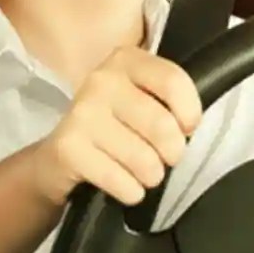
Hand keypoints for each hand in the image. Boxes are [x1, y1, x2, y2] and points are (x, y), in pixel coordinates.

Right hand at [31, 47, 202, 206]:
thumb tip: (191, 124)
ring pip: (144, 159)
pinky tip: (125, 184)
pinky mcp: (69, 148)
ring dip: (152, 175)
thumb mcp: (143, 97)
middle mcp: (102, 80)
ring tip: (144, 171)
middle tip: (166, 157)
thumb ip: (170, 98)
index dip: (190, 113)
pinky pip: (121, 181)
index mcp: (127, 61)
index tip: (187, 128)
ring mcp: (83, 113)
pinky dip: (131, 191)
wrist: (62, 155)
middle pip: (163, 125)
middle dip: (173, 152)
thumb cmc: (116, 124)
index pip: (174, 82)